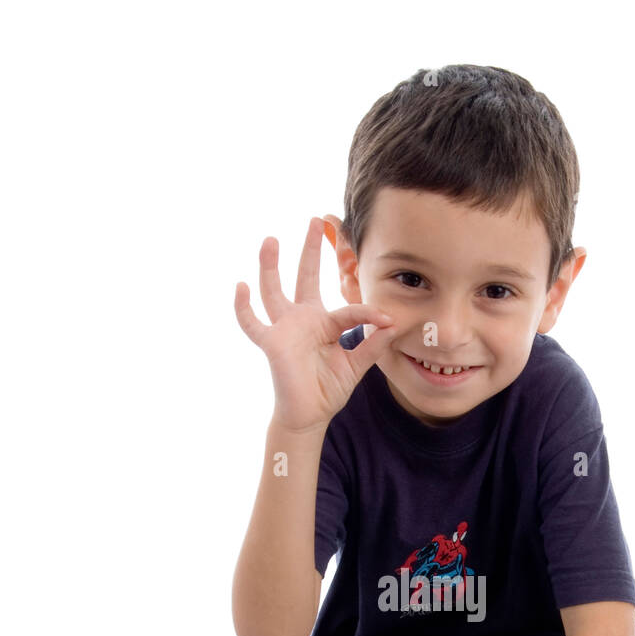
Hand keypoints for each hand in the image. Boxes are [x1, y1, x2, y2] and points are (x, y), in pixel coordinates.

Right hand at [234, 218, 396, 433]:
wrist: (309, 415)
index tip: (388, 319)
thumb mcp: (356, 365)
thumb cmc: (328, 389)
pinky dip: (244, 307)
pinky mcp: (272, 343)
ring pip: (273, 291)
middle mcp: (303, 319)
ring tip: (270, 240)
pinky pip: (252, 323)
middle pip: (304, 276)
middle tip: (316, 220)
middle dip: (310, 249)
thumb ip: (373, 345)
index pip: (348, 308)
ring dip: (270, 265)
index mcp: (324, 323)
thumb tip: (393, 323)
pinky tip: (241, 286)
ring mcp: (285, 329)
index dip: (368, 312)